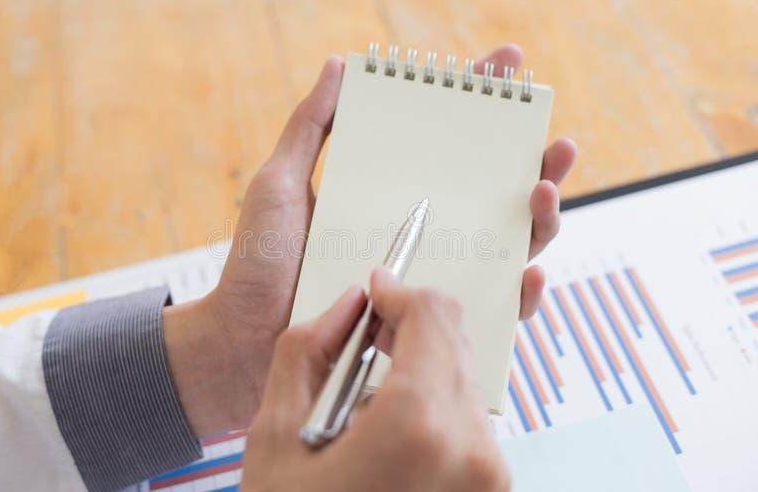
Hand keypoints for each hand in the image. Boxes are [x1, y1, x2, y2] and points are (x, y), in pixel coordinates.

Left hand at [164, 45, 576, 436]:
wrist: (243, 338)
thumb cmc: (258, 262)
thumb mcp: (280, 183)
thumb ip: (309, 127)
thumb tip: (340, 65)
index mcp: (386, 192)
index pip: (443, 143)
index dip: (479, 106)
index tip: (509, 67)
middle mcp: (417, 231)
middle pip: (491, 193)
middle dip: (533, 163)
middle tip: (555, 141)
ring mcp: (426, 276)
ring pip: (506, 247)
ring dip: (541, 220)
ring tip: (545, 190)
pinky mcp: (429, 323)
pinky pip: (490, 311)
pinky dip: (520, 294)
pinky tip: (531, 271)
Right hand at [240, 268, 508, 491]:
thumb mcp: (274, 438)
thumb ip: (307, 349)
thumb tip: (345, 305)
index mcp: (420, 427)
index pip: (434, 315)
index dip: (401, 292)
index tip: (377, 292)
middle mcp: (474, 451)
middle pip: (455, 345)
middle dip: (410, 333)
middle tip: (362, 347)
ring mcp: (491, 480)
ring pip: (465, 383)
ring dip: (420, 373)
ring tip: (365, 411)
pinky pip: (469, 424)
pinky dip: (434, 410)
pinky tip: (388, 436)